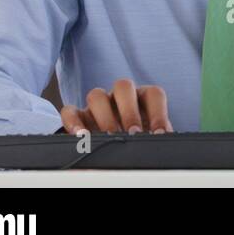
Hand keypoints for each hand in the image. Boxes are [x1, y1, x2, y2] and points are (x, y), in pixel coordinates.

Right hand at [59, 78, 173, 134]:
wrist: (112, 148)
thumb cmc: (136, 139)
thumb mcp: (148, 136)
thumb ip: (155, 135)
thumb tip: (163, 140)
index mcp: (142, 98)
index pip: (153, 94)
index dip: (158, 112)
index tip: (159, 133)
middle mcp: (120, 97)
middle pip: (124, 86)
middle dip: (129, 111)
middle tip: (133, 134)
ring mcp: (98, 104)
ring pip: (96, 95)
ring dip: (103, 116)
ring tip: (109, 137)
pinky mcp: (78, 115)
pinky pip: (70, 111)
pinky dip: (74, 122)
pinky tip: (81, 137)